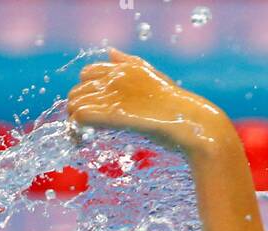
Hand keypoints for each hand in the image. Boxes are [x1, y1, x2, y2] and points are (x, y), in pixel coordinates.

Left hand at [67, 49, 236, 159]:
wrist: (194, 124)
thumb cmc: (179, 109)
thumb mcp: (155, 79)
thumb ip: (131, 64)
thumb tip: (111, 51)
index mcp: (127, 67)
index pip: (88, 74)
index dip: (87, 93)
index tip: (95, 112)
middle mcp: (117, 76)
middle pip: (77, 90)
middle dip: (77, 109)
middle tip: (85, 130)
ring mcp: (115, 94)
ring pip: (74, 103)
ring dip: (73, 122)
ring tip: (81, 138)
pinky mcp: (113, 113)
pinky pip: (79, 116)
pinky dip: (75, 130)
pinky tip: (82, 141)